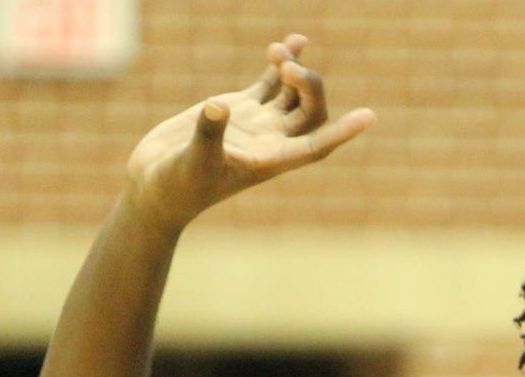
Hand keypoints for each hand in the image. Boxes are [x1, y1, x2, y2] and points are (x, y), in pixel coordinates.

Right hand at [125, 35, 374, 229]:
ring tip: (288, 46)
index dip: (342, 132)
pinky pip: (270, 83)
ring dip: (297, 68)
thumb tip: (218, 107)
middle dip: (310, 85)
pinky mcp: (239, 108)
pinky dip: (280, 64)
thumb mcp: (191, 162)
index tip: (369, 117)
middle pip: (311, 112)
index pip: (317, 146)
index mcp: (270, 161)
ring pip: (293, 93)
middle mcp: (271, 141)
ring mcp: (258, 123)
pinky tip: (289, 43)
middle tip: (290, 67)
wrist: (156, 185)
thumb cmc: (176, 186)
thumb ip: (207, 134)